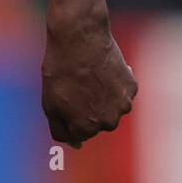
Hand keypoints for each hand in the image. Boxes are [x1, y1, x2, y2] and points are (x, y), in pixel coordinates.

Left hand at [41, 16, 137, 147]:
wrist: (79, 36)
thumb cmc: (60, 69)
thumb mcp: (49, 103)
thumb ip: (61, 130)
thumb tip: (76, 146)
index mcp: (86, 128)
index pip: (78, 133)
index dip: (70, 112)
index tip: (66, 95)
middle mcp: (108, 122)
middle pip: (97, 122)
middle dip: (87, 108)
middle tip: (77, 84)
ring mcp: (122, 105)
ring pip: (111, 108)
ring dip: (102, 97)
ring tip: (89, 76)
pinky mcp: (132, 87)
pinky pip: (121, 92)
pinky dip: (113, 84)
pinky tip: (102, 69)